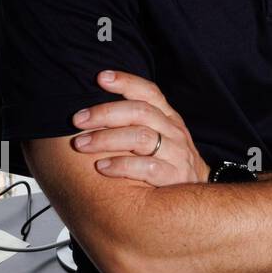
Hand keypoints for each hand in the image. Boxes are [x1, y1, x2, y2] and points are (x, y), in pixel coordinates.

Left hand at [72, 71, 210, 185]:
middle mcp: (173, 131)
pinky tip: (101, 167)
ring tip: (81, 144)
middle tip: (77, 119)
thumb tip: (91, 111)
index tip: (101, 77)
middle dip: (105, 113)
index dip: (126, 82)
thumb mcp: (158, 136)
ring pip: (142, 137)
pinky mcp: (175, 176)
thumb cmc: (166, 162)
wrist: (194, 194)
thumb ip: (134, 123)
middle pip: (141, 112)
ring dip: (107, 139)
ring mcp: (176, 153)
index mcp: (167, 117)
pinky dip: (121, 165)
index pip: (149, 92)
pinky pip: (148, 167)